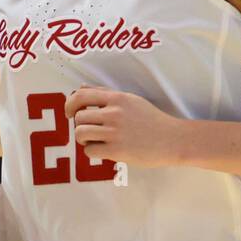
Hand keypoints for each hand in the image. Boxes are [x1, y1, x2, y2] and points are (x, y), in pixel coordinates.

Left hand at [65, 85, 185, 167]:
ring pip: (80, 134)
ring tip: (94, 140)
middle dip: (80, 125)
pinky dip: (92, 152)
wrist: (172, 139)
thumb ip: (104, 93)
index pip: (81, 96)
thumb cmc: (151, 120)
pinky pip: (89, 151)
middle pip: (78, 117)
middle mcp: (114, 113)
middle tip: (91, 130)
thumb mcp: (130, 100)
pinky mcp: (116, 151)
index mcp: (117, 98)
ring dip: (83, 139)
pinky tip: (103, 150)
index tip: (69, 113)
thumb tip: (80, 87)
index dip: (69, 104)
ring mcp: (115, 132)